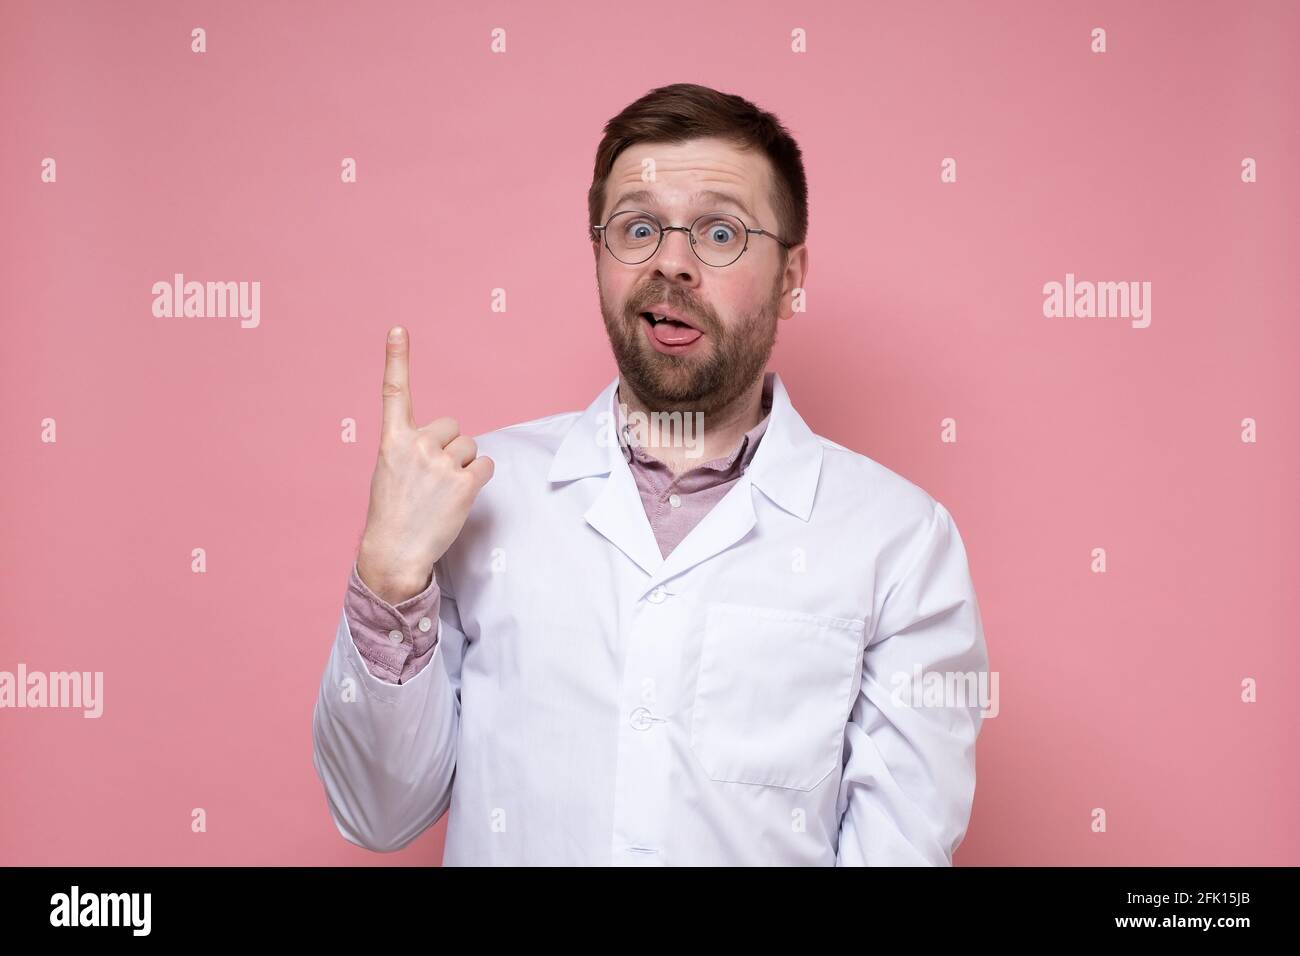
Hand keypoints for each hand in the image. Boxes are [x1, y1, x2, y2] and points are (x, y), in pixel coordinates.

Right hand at [356, 326, 493, 603]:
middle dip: (450, 448)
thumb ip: (411, 449)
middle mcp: (416, 446)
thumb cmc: (393, 514)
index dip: (397, 359)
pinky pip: (485, 465)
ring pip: (470, 447)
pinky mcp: (464, 483)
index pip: (395, 392)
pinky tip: (460, 497)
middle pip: (452, 427)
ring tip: (442, 493)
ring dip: (463, 467)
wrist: (395, 554)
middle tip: (433, 479)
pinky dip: (479, 479)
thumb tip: (446, 443)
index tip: (398, 329)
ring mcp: (441, 464)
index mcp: (392, 441)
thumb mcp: (390, 472)